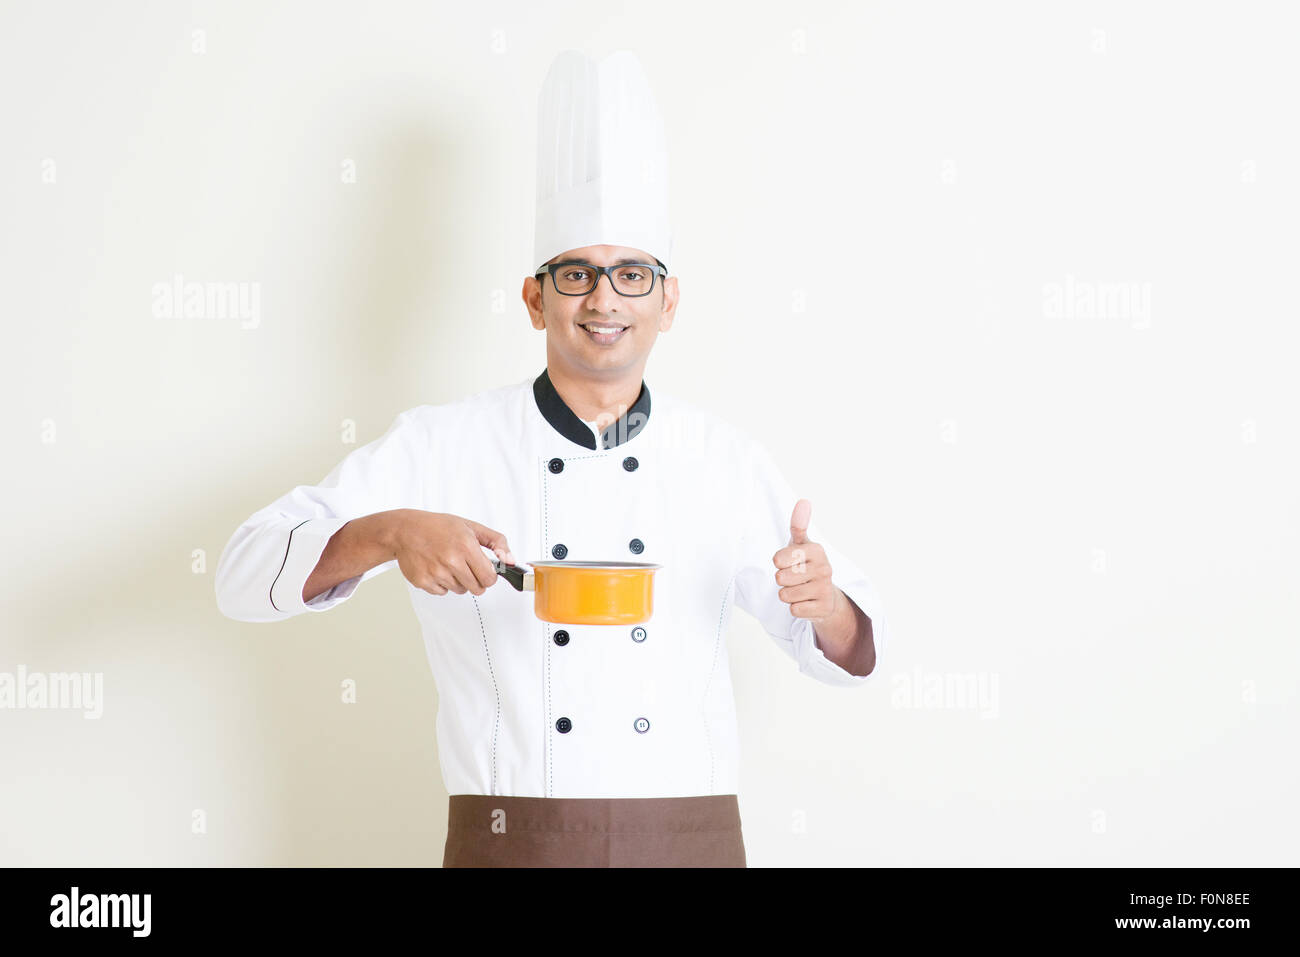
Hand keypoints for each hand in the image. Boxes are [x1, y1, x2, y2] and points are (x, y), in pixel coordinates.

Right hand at [385, 509, 516, 596]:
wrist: (405, 530)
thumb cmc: (438, 527)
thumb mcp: (471, 527)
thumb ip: (496, 542)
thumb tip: (511, 561)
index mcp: (466, 546)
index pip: (490, 578)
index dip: (489, 576)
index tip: (484, 571)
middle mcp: (451, 561)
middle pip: (477, 588)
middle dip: (476, 580)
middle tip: (466, 566)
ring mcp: (436, 573)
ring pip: (460, 590)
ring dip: (458, 581)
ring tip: (448, 563)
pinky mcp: (424, 582)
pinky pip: (443, 592)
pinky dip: (442, 583)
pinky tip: (436, 567)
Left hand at [772, 498, 838, 622]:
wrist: (826, 595)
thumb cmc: (806, 565)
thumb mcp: (800, 545)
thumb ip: (798, 525)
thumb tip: (804, 501)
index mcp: (817, 550)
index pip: (778, 559)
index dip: (778, 562)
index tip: (788, 562)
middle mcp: (825, 569)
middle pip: (780, 578)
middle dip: (783, 580)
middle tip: (795, 578)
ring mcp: (825, 589)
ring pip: (785, 595)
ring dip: (788, 594)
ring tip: (800, 589)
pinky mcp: (824, 608)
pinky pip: (794, 610)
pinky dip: (796, 608)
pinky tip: (806, 601)